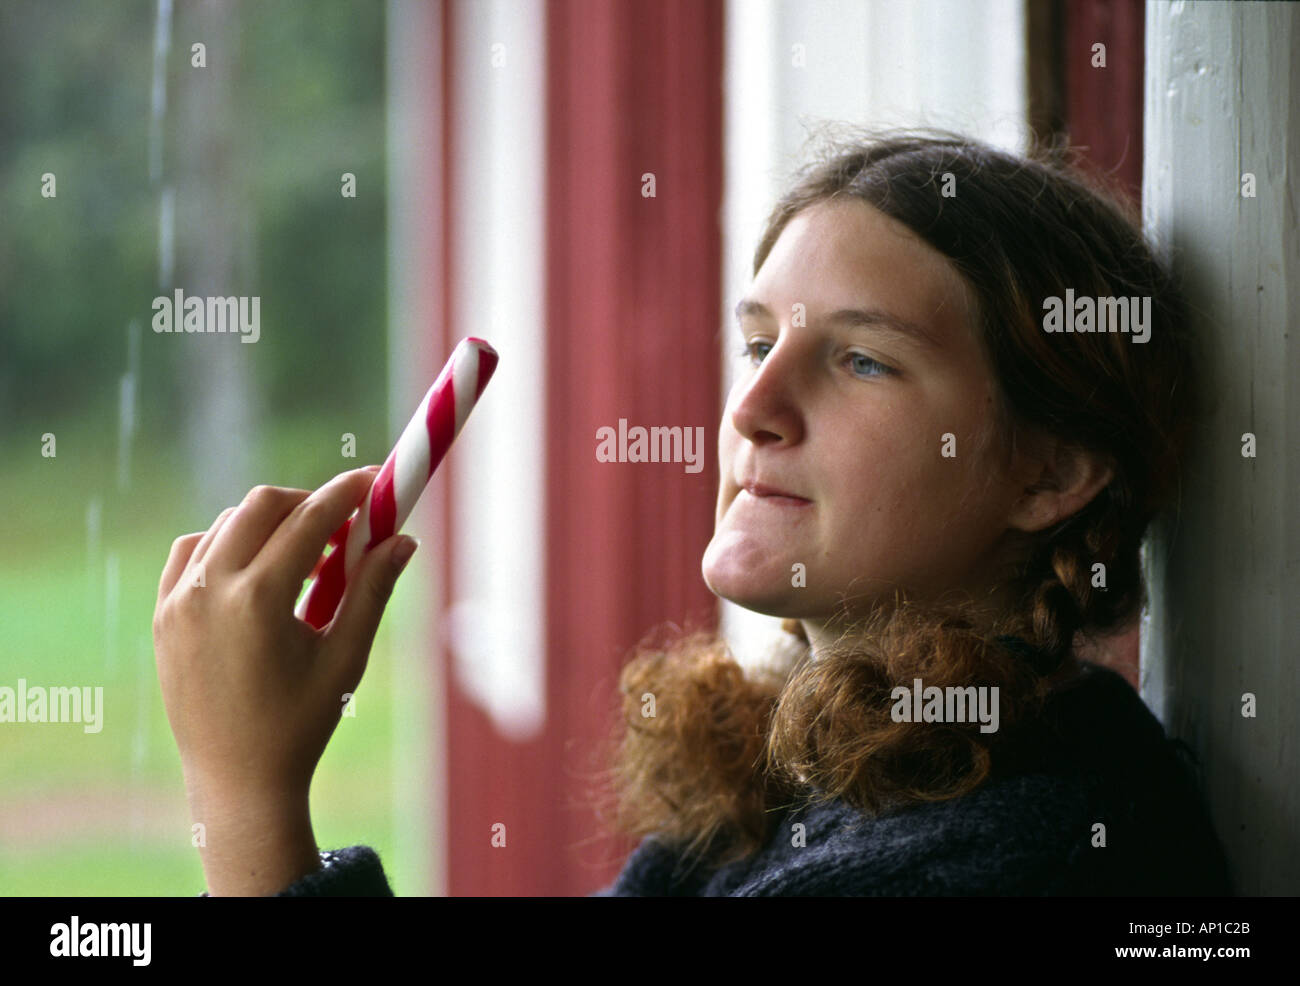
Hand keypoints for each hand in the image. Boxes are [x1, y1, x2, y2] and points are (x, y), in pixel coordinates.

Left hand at [153, 466, 417, 892]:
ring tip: (307, 563)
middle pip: (262, 504)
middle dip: (309, 502)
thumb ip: (373, 589)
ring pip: (226, 524)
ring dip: (270, 525)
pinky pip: (193, 552)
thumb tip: (403, 538)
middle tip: (345, 524)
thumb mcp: (346, 657)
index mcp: (260, 600)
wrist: (237, 782)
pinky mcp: (163, 615)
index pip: (310, 518)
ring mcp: (178, 601)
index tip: (376, 479)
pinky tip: (258, 573)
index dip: (349, 492)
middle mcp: (210, 590)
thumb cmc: (302, 724)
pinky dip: (227, 545)